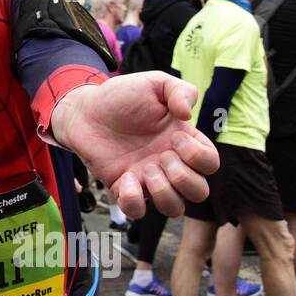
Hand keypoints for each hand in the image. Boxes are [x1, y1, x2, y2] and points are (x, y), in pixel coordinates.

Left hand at [50, 72, 218, 218]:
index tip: (175, 136)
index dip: (199, 156)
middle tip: (161, 157)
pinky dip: (134, 199)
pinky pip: (137, 211)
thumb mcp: (156, 83)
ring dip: (164, 192)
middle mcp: (169, 165)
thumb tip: (188, 116)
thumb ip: (181, 91)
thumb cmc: (122, 96)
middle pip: (199, 193)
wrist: (85, 109)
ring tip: (146, 169)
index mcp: (183, 142)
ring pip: (173, 209)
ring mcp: (147, 179)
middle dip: (184, 178)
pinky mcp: (123, 187)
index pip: (210, 164)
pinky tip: (125, 177)